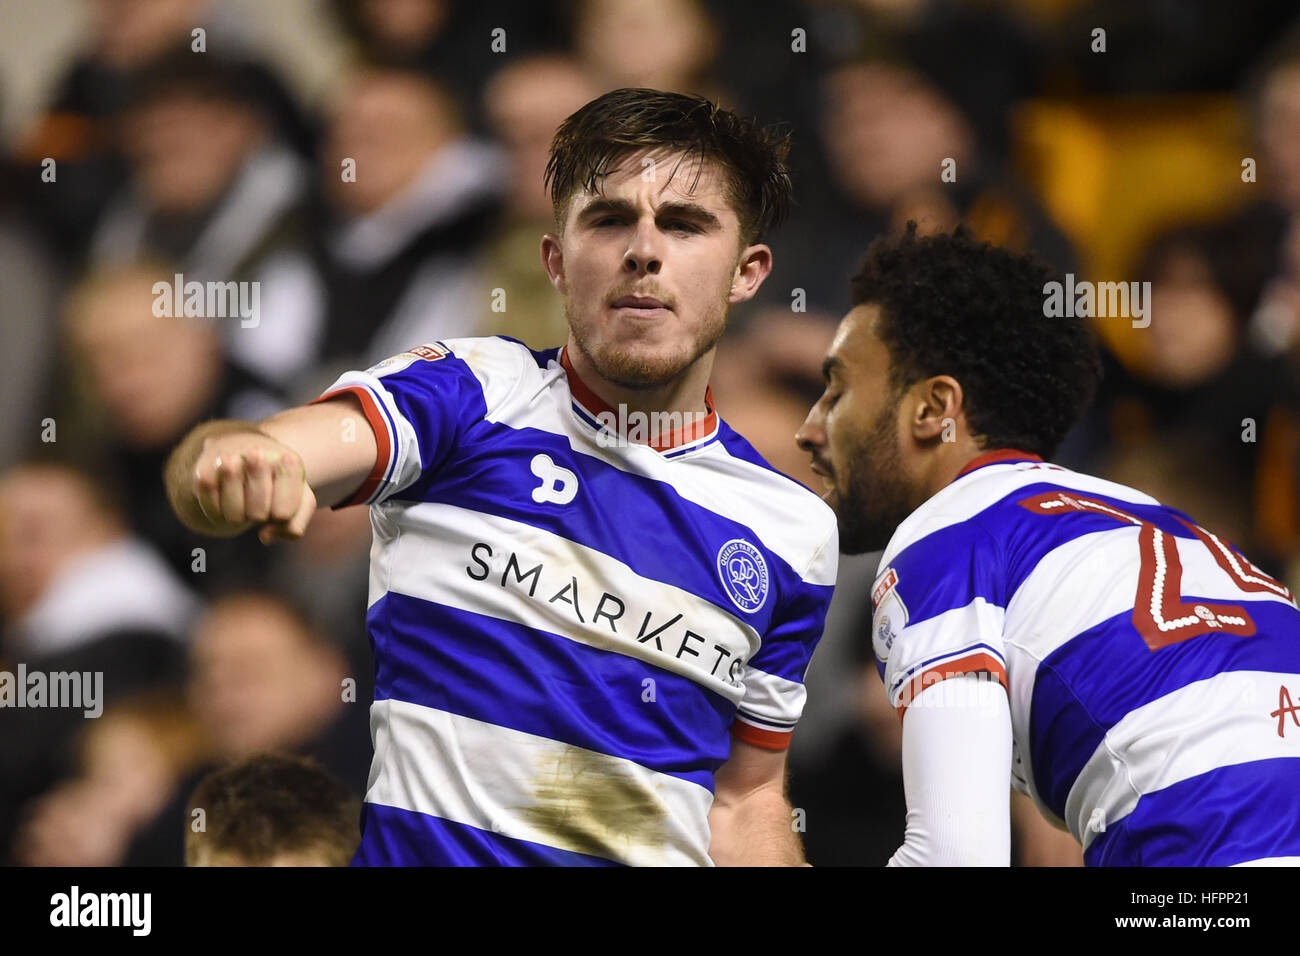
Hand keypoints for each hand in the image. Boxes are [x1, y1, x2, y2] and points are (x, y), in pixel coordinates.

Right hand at [191, 431, 316, 541]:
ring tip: (242, 497)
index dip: (280, 515)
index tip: (279, 499)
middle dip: (259, 515)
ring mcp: (228, 460)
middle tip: (259, 497)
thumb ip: (294, 525)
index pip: (283, 513)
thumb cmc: (276, 481)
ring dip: (239, 516)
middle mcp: (259, 454)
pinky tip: (225, 499)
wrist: (242, 449)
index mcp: (289, 462)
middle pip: (258, 515)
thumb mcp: (299, 500)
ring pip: (235, 517)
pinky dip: (219, 515)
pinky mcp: (203, 471)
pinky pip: (213, 512)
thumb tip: (265, 535)